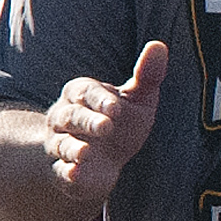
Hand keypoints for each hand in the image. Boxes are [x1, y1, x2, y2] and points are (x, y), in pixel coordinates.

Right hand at [44, 41, 169, 199]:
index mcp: (81, 95)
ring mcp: (61, 145)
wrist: (101, 161)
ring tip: (86, 154)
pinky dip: (67, 173)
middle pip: (71, 117)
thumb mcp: (137, 99)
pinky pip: (61, 172)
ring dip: (73, 149)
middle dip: (88, 122)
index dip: (100, 99)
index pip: (86, 92)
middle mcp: (64, 118)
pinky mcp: (63, 172)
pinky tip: (75, 175)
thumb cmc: (119, 122)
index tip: (116, 107)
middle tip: (106, 127)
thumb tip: (160, 45)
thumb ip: (147, 76)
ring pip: (62, 145)